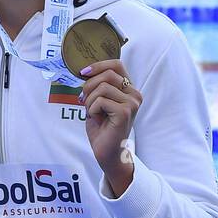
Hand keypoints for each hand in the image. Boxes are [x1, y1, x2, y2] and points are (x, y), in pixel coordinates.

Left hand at [78, 58, 141, 195]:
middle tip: (83, 101)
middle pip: (107, 74)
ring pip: (102, 87)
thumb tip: (85, 71)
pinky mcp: (125, 112)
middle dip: (89, 86)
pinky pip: (100, 100)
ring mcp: (132, 103)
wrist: (107, 152)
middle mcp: (134, 94)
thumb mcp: (98, 102)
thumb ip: (97, 86)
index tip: (83, 73)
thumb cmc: (102, 128)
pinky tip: (96, 119)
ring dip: (90, 100)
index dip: (98, 65)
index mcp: (129, 89)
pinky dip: (92, 110)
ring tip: (92, 113)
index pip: (116, 65)